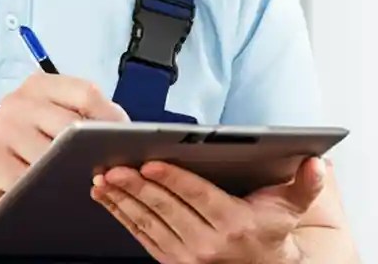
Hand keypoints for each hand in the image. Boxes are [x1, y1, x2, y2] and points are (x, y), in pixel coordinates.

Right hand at [0, 73, 127, 205]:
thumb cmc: (18, 144)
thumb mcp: (44, 119)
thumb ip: (77, 116)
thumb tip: (123, 133)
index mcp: (38, 86)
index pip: (86, 92)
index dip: (111, 117)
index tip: (123, 138)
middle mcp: (19, 102)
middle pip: (73, 126)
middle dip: (93, 150)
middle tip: (103, 167)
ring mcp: (3, 128)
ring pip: (55, 156)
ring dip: (68, 173)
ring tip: (71, 179)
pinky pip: (32, 179)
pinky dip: (45, 189)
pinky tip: (47, 190)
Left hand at [91, 156, 327, 262]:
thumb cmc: (270, 233)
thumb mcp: (290, 208)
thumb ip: (304, 185)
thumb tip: (317, 163)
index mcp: (234, 223)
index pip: (197, 196)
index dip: (172, 179)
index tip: (149, 163)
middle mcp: (208, 242)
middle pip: (165, 208)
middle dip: (135, 186)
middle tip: (112, 166)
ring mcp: (186, 254)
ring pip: (147, 221)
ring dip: (121, 199)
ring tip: (101, 178)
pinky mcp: (170, 260)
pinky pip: (140, 235)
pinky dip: (120, 215)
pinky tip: (105, 196)